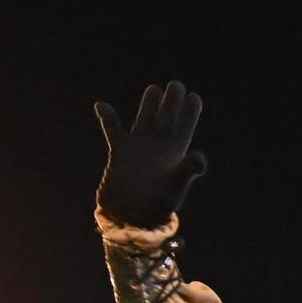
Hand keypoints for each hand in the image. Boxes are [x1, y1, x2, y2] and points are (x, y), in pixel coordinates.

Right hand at [93, 81, 206, 226]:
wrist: (130, 218)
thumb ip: (187, 170)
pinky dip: (108, 118)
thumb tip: (200, 158)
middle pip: (167, 118)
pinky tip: (101, 105)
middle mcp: (157, 147)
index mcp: (174, 153)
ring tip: (154, 88)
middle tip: (177, 85)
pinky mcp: (120, 153)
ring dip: (149, 105)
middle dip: (172, 101)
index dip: (190, 112)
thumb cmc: (155, 206)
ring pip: (144, 119)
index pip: (185, 126)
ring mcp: (139, 147)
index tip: (194, 97)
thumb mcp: (175, 187)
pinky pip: (113, 130)